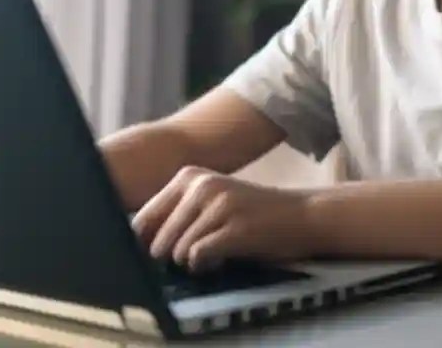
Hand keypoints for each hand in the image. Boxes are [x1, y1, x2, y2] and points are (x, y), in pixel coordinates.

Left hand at [130, 166, 317, 271]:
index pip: (144, 217)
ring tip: (208, 258)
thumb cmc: (253, 213)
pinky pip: (199, 256)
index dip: (145, 243)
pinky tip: (217, 261)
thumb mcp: (211, 200)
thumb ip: (177, 214)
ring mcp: (219, 205)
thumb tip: (138, 242)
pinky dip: (204, 266)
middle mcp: (200, 185)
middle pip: (158, 237)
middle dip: (169, 257)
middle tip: (191, 258)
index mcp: (189, 176)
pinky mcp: (235, 228)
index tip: (158, 256)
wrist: (302, 214)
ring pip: (178, 250)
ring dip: (189, 263)